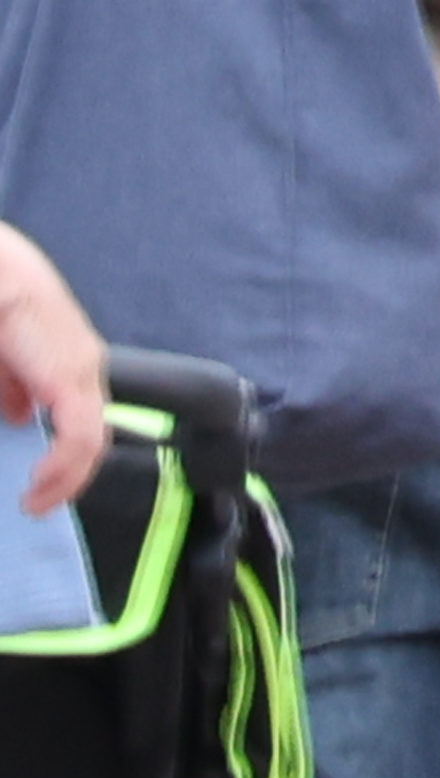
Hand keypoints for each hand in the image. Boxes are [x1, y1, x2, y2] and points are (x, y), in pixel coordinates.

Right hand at [0, 218, 107, 511]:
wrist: (0, 273)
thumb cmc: (3, 309)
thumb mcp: (9, 361)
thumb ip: (17, 388)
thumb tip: (19, 415)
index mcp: (71, 361)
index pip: (83, 421)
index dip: (68, 460)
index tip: (46, 487)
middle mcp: (86, 365)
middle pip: (92, 436)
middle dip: (68, 478)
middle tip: (40, 504)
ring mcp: (82, 368)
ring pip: (90, 441)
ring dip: (65, 480)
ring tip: (35, 503)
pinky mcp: (70, 374)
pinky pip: (79, 435)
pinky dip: (61, 467)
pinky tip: (37, 484)